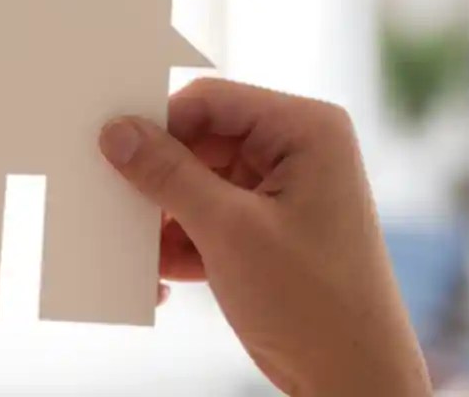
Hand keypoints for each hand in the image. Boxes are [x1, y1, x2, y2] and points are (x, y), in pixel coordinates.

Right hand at [99, 77, 428, 396]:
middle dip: (161, 181)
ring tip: (146, 255)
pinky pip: (209, 215)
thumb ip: (169, 175)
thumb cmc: (316, 304)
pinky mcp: (269, 228)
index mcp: (306, 130)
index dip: (161, 124)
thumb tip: (118, 132)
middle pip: (201, 140)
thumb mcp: (229, 232)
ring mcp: (283, 190)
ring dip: (168, 218)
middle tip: (122, 209)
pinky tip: (168, 275)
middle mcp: (298, 150)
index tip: (113, 152)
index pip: (212, 100)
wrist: (354, 380)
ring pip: (198, 181)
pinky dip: (184, 242)